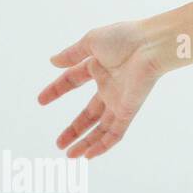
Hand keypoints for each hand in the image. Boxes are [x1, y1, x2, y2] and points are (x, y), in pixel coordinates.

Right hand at [38, 20, 160, 158]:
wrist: (151, 45)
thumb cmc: (126, 38)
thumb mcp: (91, 42)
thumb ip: (72, 54)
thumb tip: (53, 61)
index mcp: (100, 66)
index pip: (74, 80)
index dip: (57, 89)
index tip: (41, 100)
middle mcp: (111, 86)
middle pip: (90, 113)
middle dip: (75, 128)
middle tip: (58, 143)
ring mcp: (120, 99)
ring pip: (102, 127)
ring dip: (86, 141)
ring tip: (70, 155)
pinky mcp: (129, 109)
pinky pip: (116, 132)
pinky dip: (103, 144)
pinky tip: (89, 155)